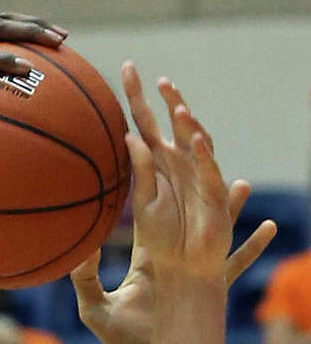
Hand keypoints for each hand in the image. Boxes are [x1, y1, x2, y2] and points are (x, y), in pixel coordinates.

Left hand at [72, 178, 276, 343]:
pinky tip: (270, 229)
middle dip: (196, 185)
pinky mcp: (211, 290)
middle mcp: (173, 259)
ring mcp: (195, 273)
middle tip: (201, 155)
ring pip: (218, 231)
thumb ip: (85, 277)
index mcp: (147, 257)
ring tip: (241, 182)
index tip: (153, 160)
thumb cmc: (120, 343)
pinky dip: (252, 247)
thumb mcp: (95, 308)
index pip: (151, 211)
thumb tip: (83, 248)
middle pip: (188, 212)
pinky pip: (236, 264)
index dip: (153, 188)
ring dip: (230, 208)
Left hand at [121, 64, 232, 281]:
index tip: (127, 68)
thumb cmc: (161, 245)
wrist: (181, 276)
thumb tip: (129, 137)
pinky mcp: (216, 199)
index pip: (145, 125)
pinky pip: (211, 173)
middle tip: (157, 80)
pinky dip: (205, 156)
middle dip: (168, 100)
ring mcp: (200, 178)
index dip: (138, 98)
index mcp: (158, 166)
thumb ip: (138, 174)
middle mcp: (181, 165)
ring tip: (175, 107)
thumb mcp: (143, 208)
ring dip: (188, 124)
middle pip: (174, 125)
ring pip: (196, 143)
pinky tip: (195, 140)